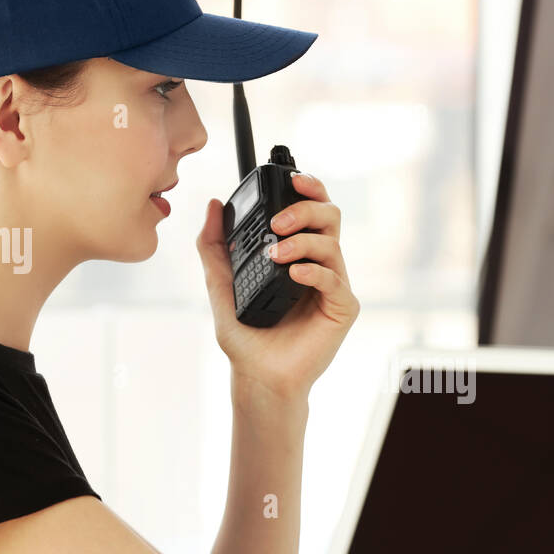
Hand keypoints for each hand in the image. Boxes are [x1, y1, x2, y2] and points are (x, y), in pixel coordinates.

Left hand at [197, 171, 358, 400]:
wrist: (257, 375)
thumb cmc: (245, 336)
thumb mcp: (220, 284)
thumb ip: (214, 246)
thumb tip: (211, 205)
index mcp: (296, 253)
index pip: (310, 210)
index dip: (308, 188)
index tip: (290, 178)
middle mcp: (318, 264)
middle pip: (329, 216)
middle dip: (306, 207)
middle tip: (277, 221)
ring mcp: (332, 285)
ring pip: (331, 242)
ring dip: (302, 240)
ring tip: (275, 255)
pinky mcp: (342, 308)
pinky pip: (335, 279)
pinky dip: (314, 270)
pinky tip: (294, 274)